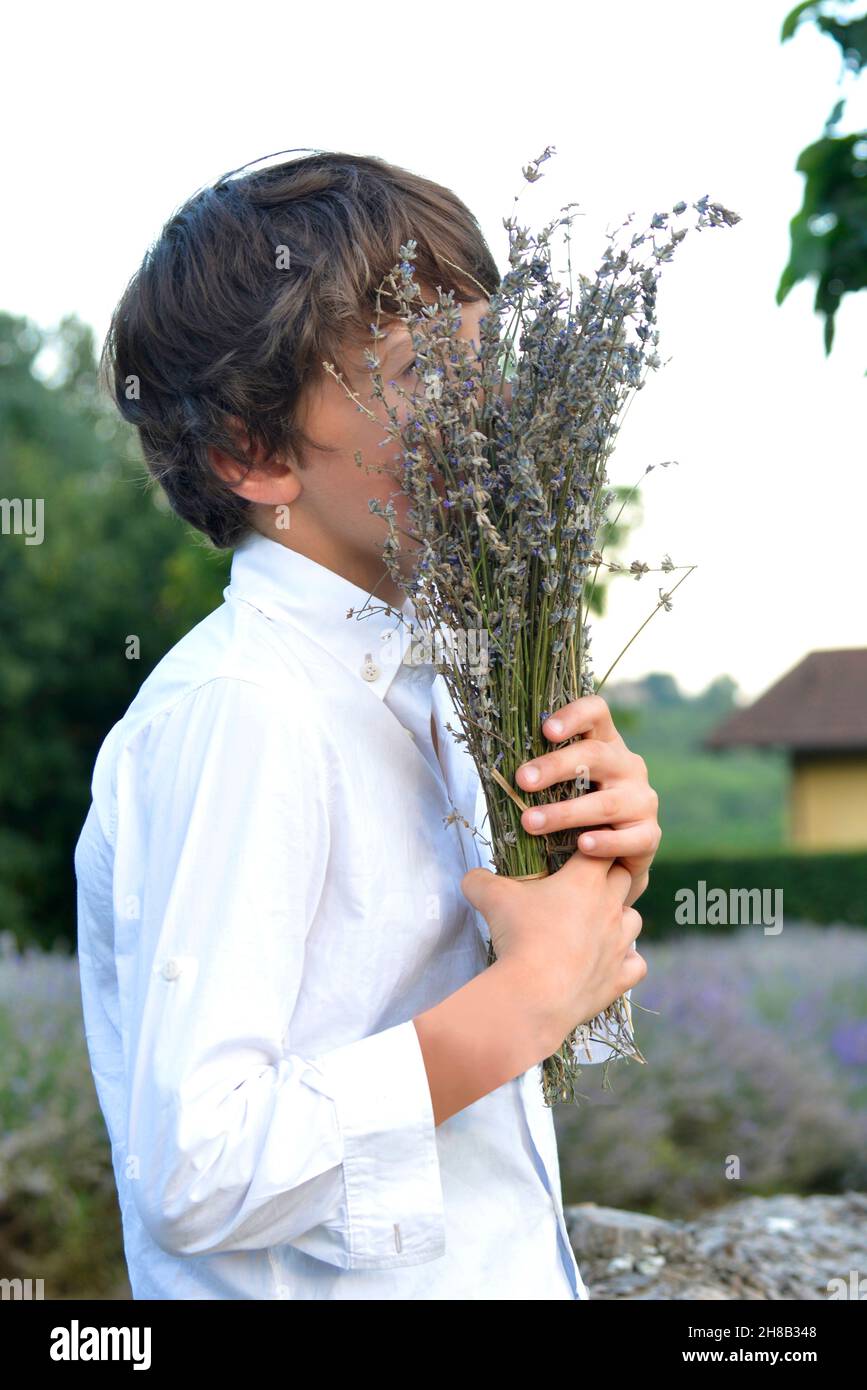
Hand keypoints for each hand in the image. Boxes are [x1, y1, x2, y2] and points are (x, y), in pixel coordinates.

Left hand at [514, 693, 660, 907]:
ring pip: (605, 802)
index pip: (596, 713)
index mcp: (605, 744)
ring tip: (531, 823)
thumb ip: (541, 772)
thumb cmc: (576, 813)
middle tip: (522, 780)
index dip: (573, 716)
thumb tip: (494, 767)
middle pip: (595, 756)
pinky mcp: (650, 835)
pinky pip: (630, 838)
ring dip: (565, 812)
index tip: (546, 730)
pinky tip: (582, 845)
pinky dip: (605, 842)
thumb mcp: (562, 786)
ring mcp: (642, 800)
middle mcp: (628, 766)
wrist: (612, 861)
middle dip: (556, 766)